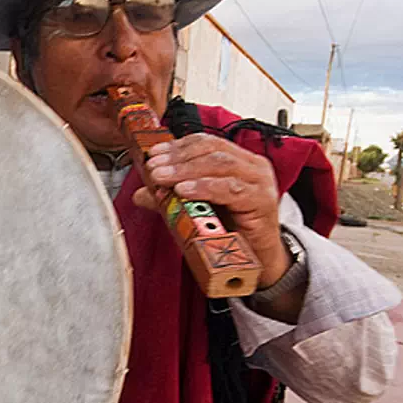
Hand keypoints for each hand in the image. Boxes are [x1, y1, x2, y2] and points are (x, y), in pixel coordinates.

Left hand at [135, 134, 290, 286]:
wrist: (259, 259)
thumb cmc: (233, 230)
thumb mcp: (197, 209)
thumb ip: (171, 198)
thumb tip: (140, 194)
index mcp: (238, 160)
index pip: (206, 142)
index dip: (178, 146)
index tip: (154, 153)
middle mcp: (252, 166)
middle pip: (212, 149)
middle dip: (178, 157)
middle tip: (154, 167)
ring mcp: (259, 182)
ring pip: (220, 165)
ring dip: (186, 170)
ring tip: (162, 177)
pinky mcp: (262, 201)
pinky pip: (231, 189)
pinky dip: (204, 187)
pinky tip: (184, 190)